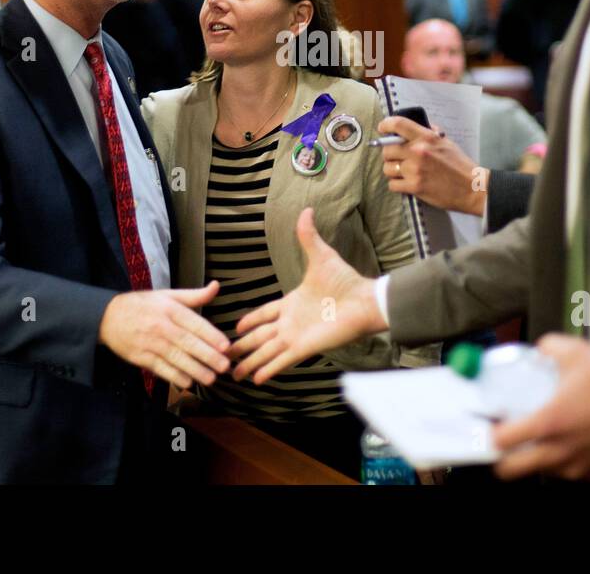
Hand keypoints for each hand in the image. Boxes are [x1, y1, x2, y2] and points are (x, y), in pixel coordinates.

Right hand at [99, 281, 231, 390]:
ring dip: (194, 369)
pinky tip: (188, 382)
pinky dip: (174, 376)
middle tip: (224, 366)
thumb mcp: (167, 295)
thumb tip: (217, 286)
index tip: (226, 346)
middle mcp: (161, 326)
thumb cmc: (143, 305)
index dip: (211, 335)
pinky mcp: (140, 357)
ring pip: (175, 358)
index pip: (194, 323)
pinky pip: (160, 368)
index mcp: (169, 309)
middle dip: (207, 355)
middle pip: (187, 342)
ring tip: (211, 378)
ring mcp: (150, 343)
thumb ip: (194, 295)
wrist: (108, 316)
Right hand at [230, 208, 385, 382]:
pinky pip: (281, 360)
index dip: (250, 320)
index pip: (264, 313)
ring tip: (234, 373)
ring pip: (265, 351)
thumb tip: (306, 210)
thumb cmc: (346, 280)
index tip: (236, 327)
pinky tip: (256, 379)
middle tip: (225, 354)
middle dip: (242, 346)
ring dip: (250, 362)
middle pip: (259, 336)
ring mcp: (296, 336)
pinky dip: (267, 369)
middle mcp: (291, 322)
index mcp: (292, 302)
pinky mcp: (303, 347)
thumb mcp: (321, 256)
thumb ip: (308, 237)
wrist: (364, 300)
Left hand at [378, 116, 485, 216]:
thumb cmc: (460, 165)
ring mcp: (415, 170)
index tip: (383, 129)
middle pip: (387, 149)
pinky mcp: (414, 187)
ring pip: (387, 168)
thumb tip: (417, 126)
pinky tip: (406, 184)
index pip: (398, 124)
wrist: (471, 188)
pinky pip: (392, 184)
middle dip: (390, 154)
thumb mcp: (446, 142)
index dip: (386, 125)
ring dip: (393, 171)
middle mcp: (418, 151)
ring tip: (403, 173)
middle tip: (397, 158)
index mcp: (426, 137)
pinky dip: (397, 185)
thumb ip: (430, 133)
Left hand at [491, 336, 589, 480]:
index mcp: (548, 423)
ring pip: (541, 472)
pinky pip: (569, 474)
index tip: (490, 425)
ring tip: (538, 439)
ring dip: (534, 459)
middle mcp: (559, 451)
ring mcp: (578, 466)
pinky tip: (567, 442)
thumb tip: (540, 348)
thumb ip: (549, 347)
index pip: (500, 441)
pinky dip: (561, 462)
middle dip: (502, 457)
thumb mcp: (575, 353)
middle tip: (504, 441)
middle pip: (511, 471)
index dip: (489, 433)